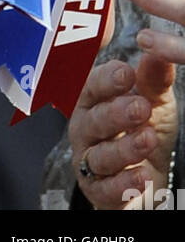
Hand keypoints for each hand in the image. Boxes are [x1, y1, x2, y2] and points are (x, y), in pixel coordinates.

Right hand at [68, 55, 177, 208]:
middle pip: (93, 120)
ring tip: (148, 140)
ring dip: (124, 149)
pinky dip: (123, 185)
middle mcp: (84, 129)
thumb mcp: (154, 103)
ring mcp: (88, 161)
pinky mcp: (97, 190)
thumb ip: (153, 80)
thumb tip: (157, 51)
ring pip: (100, 155)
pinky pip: (105, 189)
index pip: (91, 87)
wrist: (147, 175)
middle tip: (140, 107)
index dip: (106, 79)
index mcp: (93, 101)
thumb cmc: (143, 129)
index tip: (126, 73)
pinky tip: (141, 177)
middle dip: (115, 114)